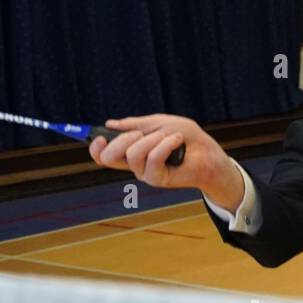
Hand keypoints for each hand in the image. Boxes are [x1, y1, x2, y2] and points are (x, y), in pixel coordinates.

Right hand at [88, 114, 242, 207]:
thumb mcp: (159, 123)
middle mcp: (134, 164)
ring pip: (133, 155)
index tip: (99, 136)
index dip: (95, 147)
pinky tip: (177, 141)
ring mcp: (145, 173)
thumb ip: (135, 124)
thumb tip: (109, 124)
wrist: (208, 153)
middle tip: (140, 133)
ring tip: (169, 136)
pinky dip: (166, 145)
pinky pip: (153, 159)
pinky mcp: (157, 179)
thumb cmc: (186, 138)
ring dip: (151, 140)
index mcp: (131, 150)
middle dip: (120, 140)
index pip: (103, 155)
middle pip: (108, 157)